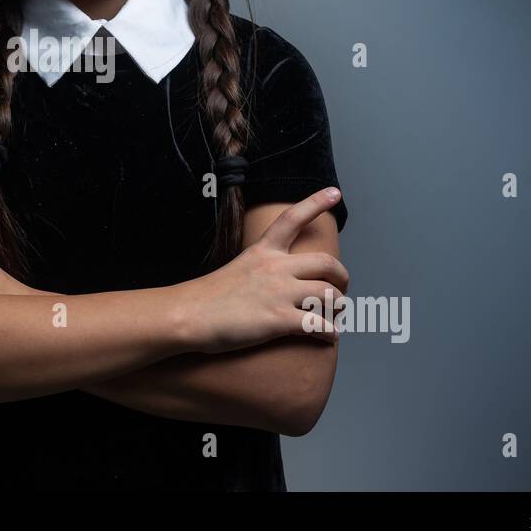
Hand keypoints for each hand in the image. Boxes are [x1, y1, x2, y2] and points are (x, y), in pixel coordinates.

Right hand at [186, 188, 349, 353]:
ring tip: (333, 318)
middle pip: (327, 264)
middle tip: (341, 290)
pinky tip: (328, 337)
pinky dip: (330, 333)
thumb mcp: (238, 268)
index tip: (335, 193)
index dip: (316, 203)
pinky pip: (319, 325)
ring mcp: (279, 293)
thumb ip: (262, 268)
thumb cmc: (208, 297)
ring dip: (338, 309)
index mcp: (264, 251)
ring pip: (330, 296)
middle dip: (342, 279)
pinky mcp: (278, 319)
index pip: (293, 218)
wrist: (188, 314)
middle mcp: (275, 267)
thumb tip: (282, 280)